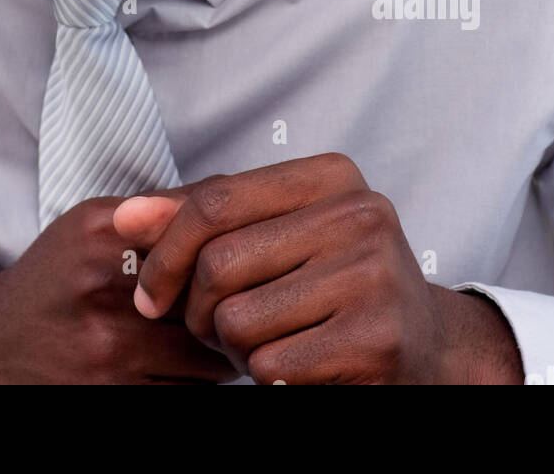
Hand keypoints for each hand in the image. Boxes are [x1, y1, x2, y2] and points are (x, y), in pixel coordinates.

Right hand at [0, 196, 238, 383]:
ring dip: (220, 352)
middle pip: (210, 299)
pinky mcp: (112, 395)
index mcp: (105, 235)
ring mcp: (108, 349)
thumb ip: (159, 206)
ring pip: (208, 357)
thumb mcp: (94, 223)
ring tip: (213, 338)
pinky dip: (195, 384)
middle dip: (230, 305)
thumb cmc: (54, 276)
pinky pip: (186, 393)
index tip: (240, 259)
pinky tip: (183, 367)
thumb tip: (231, 192)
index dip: (231, 253)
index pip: (201, 237)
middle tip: (238, 303)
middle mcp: (106, 290)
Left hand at [112, 153, 524, 384]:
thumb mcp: (276, 233)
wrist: (428, 349)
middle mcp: (361, 215)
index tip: (149, 292)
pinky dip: (266, 377)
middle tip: (218, 328)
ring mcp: (375, 278)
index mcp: (332, 176)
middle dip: (199, 310)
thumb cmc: (331, 284)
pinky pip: (270, 365)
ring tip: (265, 341)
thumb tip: (125, 218)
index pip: (215, 200)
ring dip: (234, 348)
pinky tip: (295, 365)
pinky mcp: (377, 342)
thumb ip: (202, 218)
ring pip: (238, 320)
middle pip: (219, 264)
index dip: (164, 251)